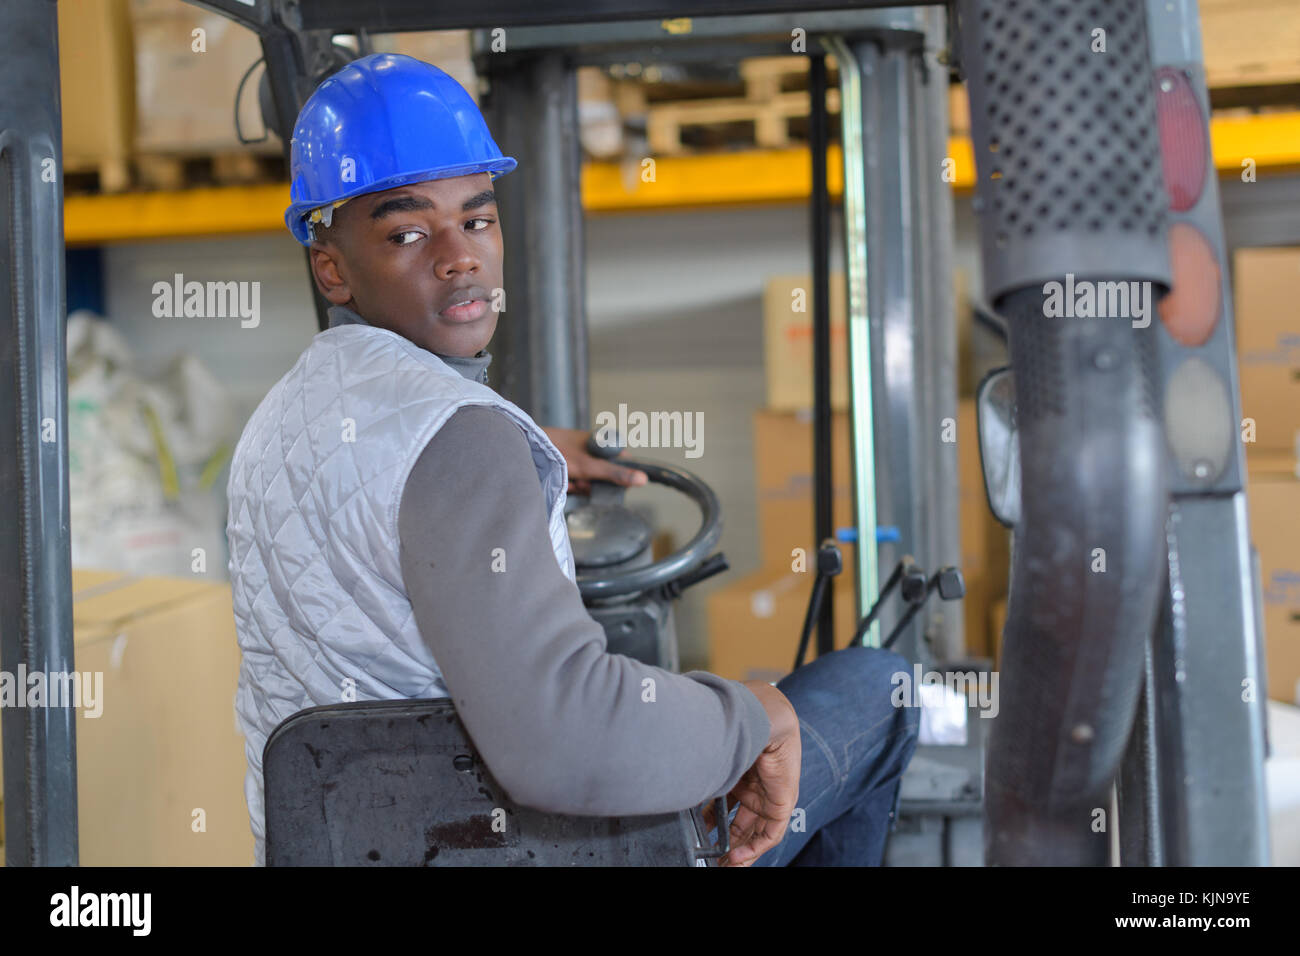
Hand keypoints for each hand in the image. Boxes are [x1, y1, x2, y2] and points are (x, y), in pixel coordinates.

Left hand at [542, 426, 647, 494]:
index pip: (623, 463)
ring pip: (590, 481)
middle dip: (593, 484)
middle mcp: (595, 450)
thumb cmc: (560, 452)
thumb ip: (616, 473)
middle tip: (581, 481)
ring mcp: (582, 458)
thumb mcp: (591, 466)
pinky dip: (571, 485)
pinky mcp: (570, 466)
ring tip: (569, 481)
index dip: (618, 477)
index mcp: (604, 443)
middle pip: (606, 476)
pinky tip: (562, 482)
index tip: (606, 484)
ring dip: (581, 486)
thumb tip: (644, 479)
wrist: (529, 451)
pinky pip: (578, 481)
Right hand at [704, 681, 800, 866]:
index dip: (714, 826)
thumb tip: (669, 785)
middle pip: (741, 823)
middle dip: (727, 844)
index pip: (726, 807)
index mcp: (737, 774)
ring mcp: (769, 794)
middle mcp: (754, 786)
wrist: (763, 717)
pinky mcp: (783, 802)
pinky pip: (771, 832)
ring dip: (741, 850)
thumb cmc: (733, 728)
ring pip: (756, 831)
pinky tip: (737, 856)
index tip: (702, 841)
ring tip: (725, 865)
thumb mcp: (711, 760)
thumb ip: (697, 775)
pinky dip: (755, 847)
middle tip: (713, 859)